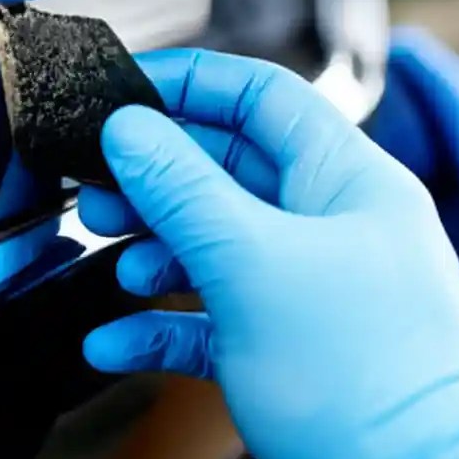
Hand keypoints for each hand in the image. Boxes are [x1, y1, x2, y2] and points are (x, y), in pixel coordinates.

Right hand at [76, 49, 458, 458]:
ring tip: (115, 266)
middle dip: (158, 177)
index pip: (264, 96)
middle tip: (97, 190)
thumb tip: (127, 127)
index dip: (190, 82)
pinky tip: (114, 340)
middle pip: (230, 169)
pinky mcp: (292, 352)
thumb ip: (182, 189)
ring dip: (156, 252)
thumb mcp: (252, 264)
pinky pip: (216, 320)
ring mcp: (314, 290)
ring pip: (219, 245)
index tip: (122, 90)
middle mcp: (334, 225)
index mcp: (348, 180)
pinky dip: (164, 326)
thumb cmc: (361, 375)